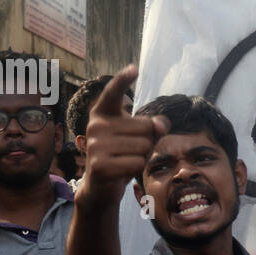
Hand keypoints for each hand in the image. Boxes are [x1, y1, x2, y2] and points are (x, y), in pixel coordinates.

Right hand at [80, 66, 167, 206]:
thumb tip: (160, 124)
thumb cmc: (122, 156)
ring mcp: (95, 145)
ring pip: (143, 146)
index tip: (134, 68)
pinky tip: (122, 171)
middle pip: (146, 127)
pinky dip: (136, 168)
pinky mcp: (99, 165)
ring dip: (142, 157)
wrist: (101, 186)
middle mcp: (96, 125)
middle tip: (130, 151)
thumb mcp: (139, 137)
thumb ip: (152, 127)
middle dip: (147, 142)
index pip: (114, 93)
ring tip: (126, 161)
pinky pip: (137, 162)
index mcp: (103, 113)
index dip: (123, 80)